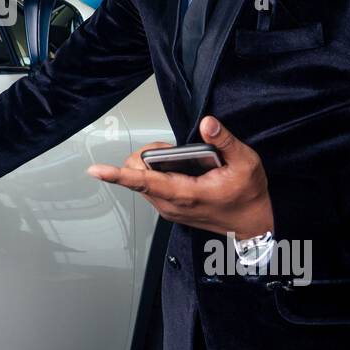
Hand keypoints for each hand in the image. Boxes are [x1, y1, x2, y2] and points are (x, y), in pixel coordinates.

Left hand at [86, 116, 273, 239]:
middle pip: (137, 176)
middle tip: (173, 150)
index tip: (96, 169)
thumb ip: (224, 141)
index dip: (117, 174)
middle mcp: (171, 205)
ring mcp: (169, 210)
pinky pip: (151, 188)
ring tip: (182, 160)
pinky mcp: (171, 210)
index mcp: (186, 194)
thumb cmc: (249, 195)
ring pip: (142, 182)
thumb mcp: (245, 163)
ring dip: (152, 166)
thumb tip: (207, 123)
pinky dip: (157, 174)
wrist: (253, 225)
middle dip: (146, 157)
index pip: (144, 182)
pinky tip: (180, 169)